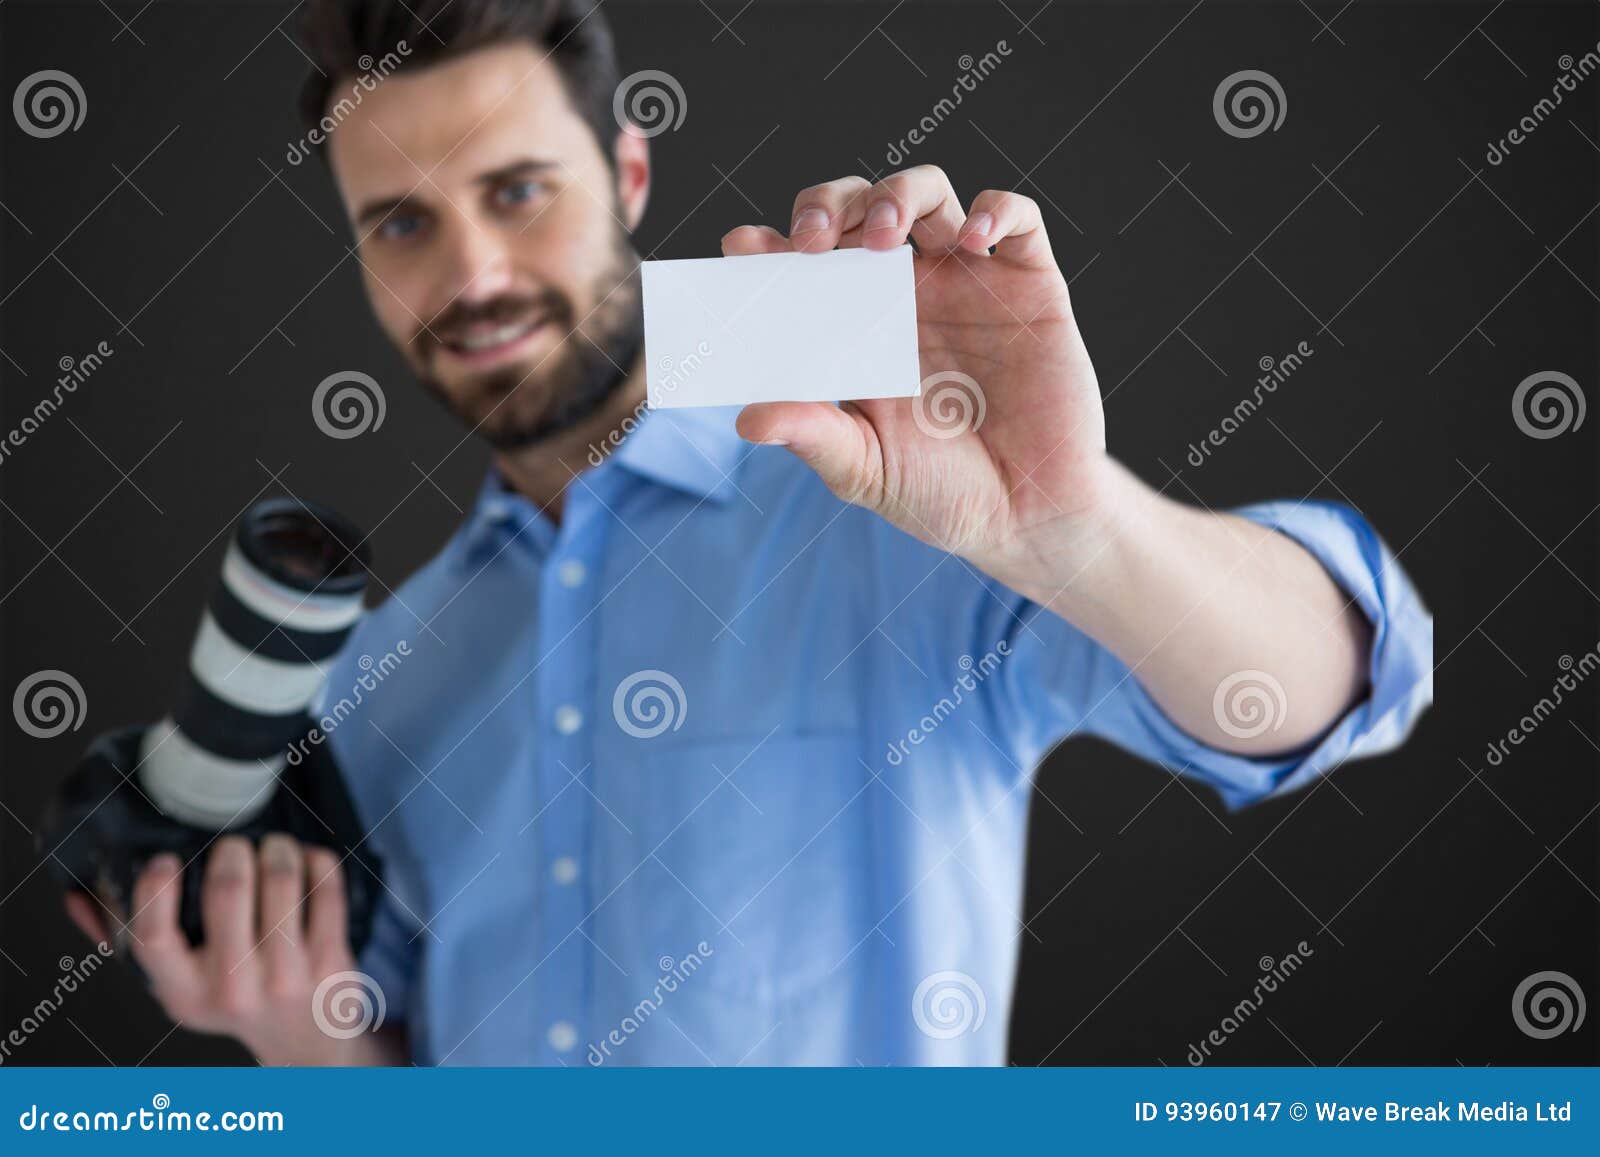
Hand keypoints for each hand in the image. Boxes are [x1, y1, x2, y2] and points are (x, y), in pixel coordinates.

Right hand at [65, 834, 384, 1065]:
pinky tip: (308, 860)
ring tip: (274, 847)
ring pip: (281, 882)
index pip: (154, 938)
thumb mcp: (180, 985)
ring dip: (277, 848)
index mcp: (184, 994)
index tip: (166, 860)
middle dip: (232, 851)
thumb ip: (128, 942)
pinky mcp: (332, 962)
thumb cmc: (233, 1000)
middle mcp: (234, 989)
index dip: (155, 890)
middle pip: (228, 890)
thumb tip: (78, 897)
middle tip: (236, 846)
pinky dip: (317, 862)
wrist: (305, 1045)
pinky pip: (328, 890)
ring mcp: (287, 976)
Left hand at [724, 165, 1111, 586]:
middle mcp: (907, 293)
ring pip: (928, 193)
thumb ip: (812, 435)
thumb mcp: (864, 468)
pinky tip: (972, 240)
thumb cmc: (940, 493)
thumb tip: (747, 418)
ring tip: (884, 237)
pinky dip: (997, 210)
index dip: (772, 243)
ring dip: (898, 196)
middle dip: (829, 204)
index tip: (744, 248)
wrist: (1027, 517)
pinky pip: (1018, 219)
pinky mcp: (1029, 287)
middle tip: (814, 240)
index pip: (805, 261)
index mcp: (856, 327)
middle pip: (859, 207)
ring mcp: (968, 283)